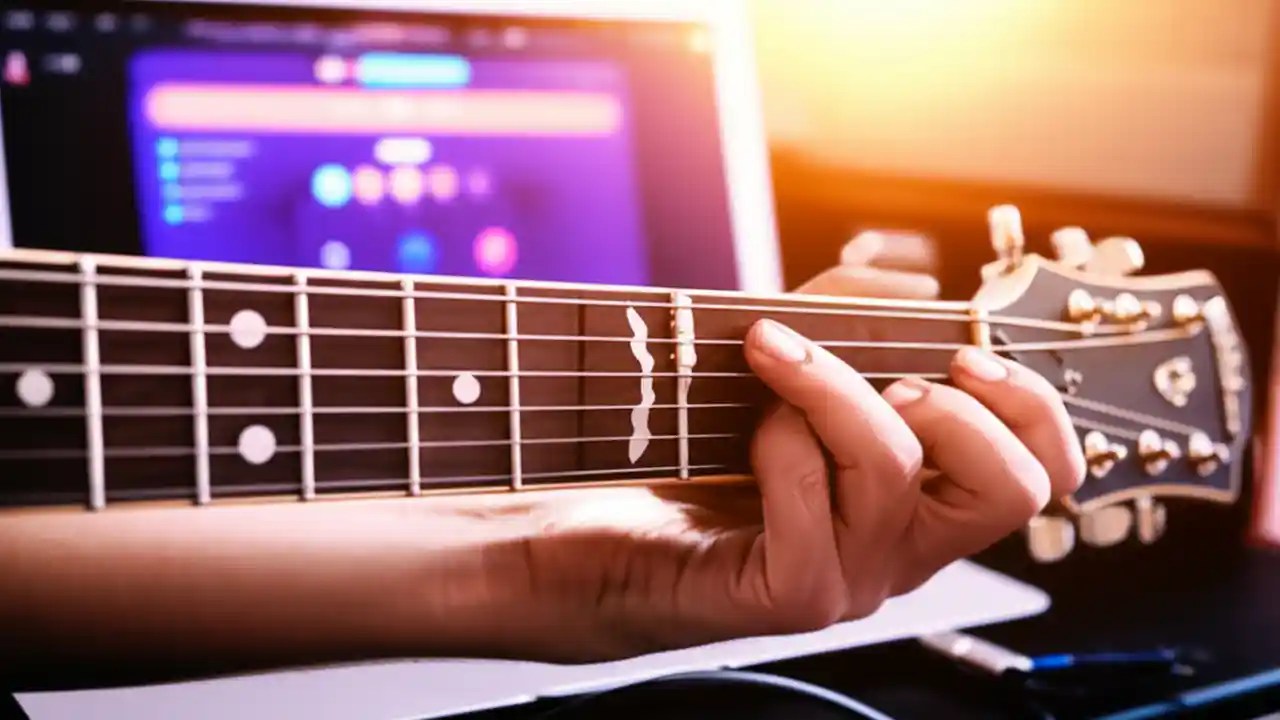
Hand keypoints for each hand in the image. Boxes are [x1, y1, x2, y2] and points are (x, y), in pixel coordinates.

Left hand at [490, 242, 1082, 661]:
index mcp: (918, 496)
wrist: (588, 529)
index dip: (1033, 406)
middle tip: (889, 375)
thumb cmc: (685, 450)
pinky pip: (813, 512)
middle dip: (955, 405)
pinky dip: (780, 446)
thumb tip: (915, 285)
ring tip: (770, 363)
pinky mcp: (790, 598)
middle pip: (1010, 489)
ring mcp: (850, 579)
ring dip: (828, 390)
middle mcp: (900, 547)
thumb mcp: (778, 367)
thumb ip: (846, 318)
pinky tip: (741, 435)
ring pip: (893, 472)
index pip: (1040, 472)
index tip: (970, 353)